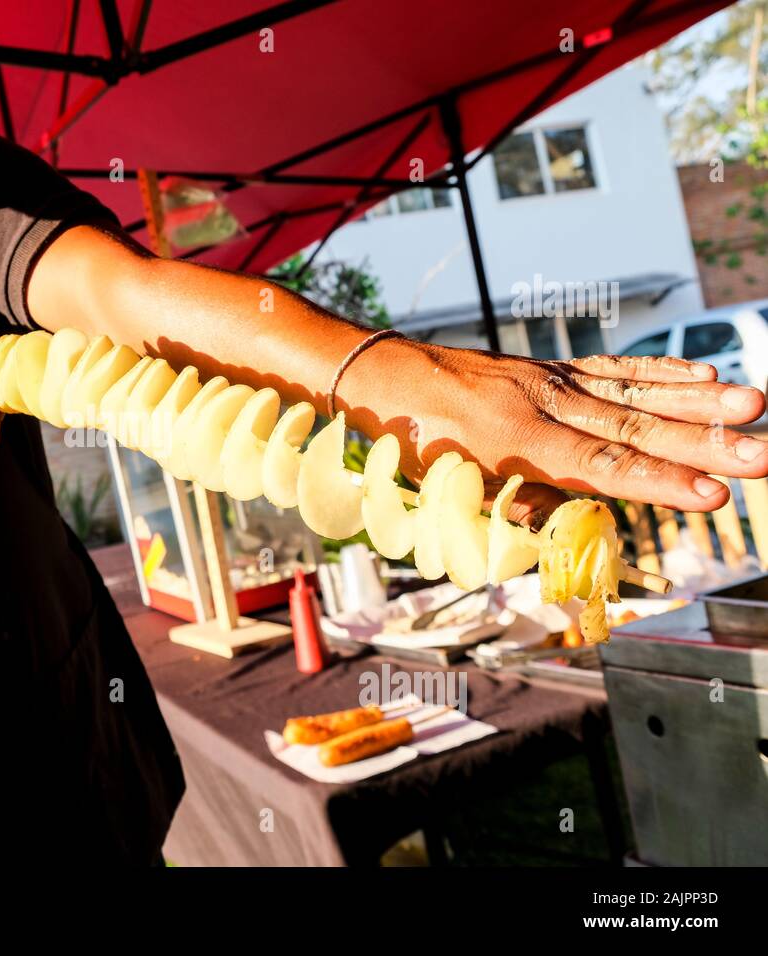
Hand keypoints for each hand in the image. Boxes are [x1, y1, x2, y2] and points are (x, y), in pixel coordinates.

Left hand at [339, 338, 767, 525]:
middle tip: (763, 457)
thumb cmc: (413, 444)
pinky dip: (657, 370)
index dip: (658, 482)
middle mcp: (540, 404)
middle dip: (702, 445)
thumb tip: (577, 525)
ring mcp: (548, 380)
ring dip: (696, 400)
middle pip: (632, 427)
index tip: (712, 495)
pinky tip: (702, 371)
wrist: (381, 377)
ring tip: (754, 405)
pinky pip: (610, 368)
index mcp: (514, 442)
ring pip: (631, 391)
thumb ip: (519, 506)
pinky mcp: (549, 368)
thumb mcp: (452, 489)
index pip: (600, 466)